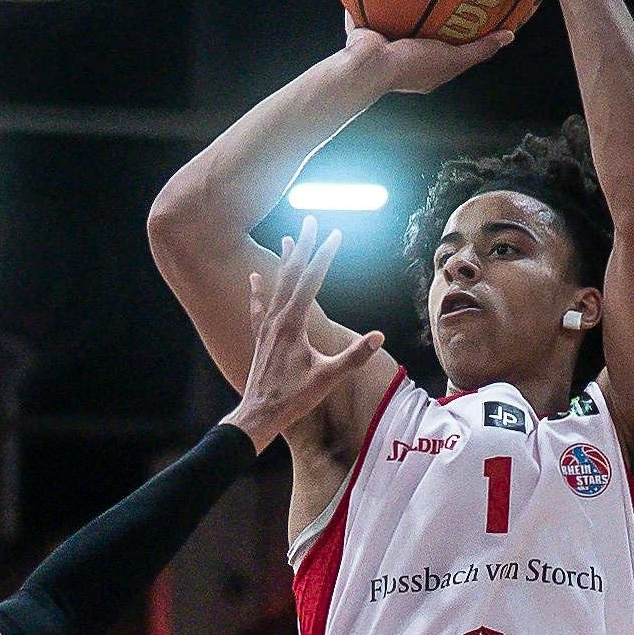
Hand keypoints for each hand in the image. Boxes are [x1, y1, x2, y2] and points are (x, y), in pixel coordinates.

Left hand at [229, 220, 385, 448]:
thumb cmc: (293, 399)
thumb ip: (353, 356)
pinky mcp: (261, 338)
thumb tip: (379, 337)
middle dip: (304, 246)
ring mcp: (267, 327)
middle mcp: (278, 319)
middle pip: (292, 274)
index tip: (335, 233)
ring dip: (285, 261)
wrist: (258, 414)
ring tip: (289, 238)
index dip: (324, 255)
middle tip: (310, 220)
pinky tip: (255, 277)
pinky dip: (258, 290)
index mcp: (294, 324)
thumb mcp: (327, 378)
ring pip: (277, 285)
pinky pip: (259, 306)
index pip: (312, 281)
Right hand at [340, 6, 516, 92]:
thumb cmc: (410, 66)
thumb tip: (509, 35)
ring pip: (404, 11)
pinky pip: (379, 0)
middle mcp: (406, 53)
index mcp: (426, 65)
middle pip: (429, 26)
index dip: (464, 28)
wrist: (369, 64)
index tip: (476, 7)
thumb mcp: (454, 59)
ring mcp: (386, 39)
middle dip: (439, 6)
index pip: (451, 45)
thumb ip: (480, 49)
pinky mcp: (369, 26)